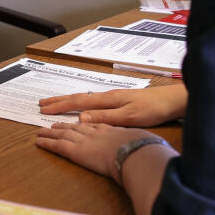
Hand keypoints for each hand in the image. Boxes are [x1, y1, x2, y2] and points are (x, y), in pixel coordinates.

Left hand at [36, 122, 152, 182]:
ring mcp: (84, 139)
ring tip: (43, 131)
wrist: (134, 151)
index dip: (84, 123)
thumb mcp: (140, 140)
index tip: (79, 122)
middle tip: (54, 124)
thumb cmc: (142, 148)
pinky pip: (57, 145)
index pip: (94, 124)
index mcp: (111, 129)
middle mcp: (95, 131)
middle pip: (75, 126)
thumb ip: (134, 141)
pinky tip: (39, 141)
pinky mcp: (76, 150)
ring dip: (52, 131)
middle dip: (64, 124)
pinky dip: (47, 142)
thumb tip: (140, 148)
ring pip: (63, 133)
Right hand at [38, 83, 186, 126]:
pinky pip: (93, 102)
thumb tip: (80, 117)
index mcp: (107, 99)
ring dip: (67, 101)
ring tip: (55, 103)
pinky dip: (80, 104)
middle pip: (78, 98)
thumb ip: (105, 117)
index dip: (59, 106)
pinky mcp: (120, 102)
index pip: (77, 102)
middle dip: (58, 100)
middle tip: (41, 103)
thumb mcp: (129, 117)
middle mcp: (108, 96)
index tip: (43, 110)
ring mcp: (114, 98)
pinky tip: (81, 107)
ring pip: (84, 99)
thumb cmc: (154, 109)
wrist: (173, 101)